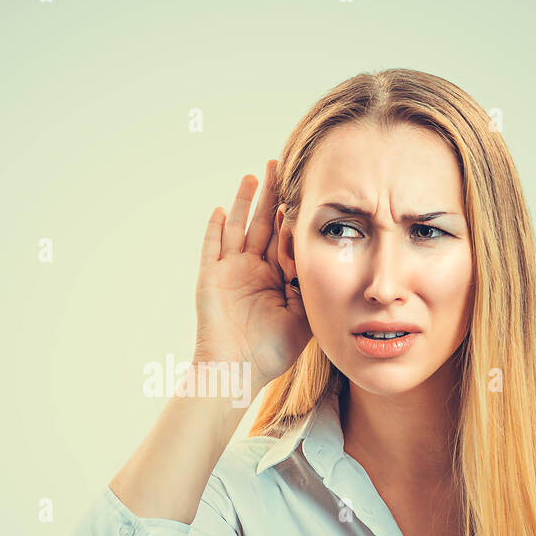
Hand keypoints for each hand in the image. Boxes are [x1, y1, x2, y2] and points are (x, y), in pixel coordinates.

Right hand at [193, 159, 311, 390]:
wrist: (237, 371)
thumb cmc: (272, 351)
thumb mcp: (304, 316)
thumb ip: (312, 286)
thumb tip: (325, 256)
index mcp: (275, 278)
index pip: (284, 238)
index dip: (292, 217)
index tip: (305, 192)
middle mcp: (252, 270)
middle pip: (262, 223)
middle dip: (271, 195)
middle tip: (279, 164)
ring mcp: (230, 272)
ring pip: (238, 228)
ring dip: (245, 202)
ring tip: (254, 175)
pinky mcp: (210, 279)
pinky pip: (211, 248)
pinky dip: (216, 229)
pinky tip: (222, 209)